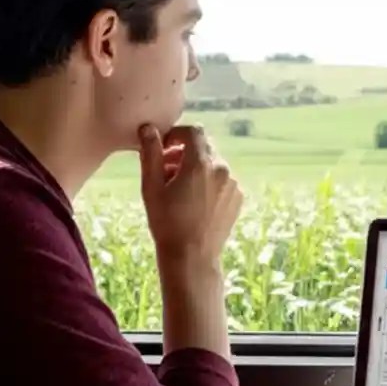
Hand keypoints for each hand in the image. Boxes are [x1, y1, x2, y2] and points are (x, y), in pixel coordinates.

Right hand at [138, 124, 242, 262]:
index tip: (164, 148)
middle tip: (166, 171)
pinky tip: (194, 202)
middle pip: (204, 148)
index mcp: (201, 164)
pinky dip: (209, 182)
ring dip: (196, 169)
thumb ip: (151, 152)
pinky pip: (222, 180)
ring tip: (178, 190)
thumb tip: (148, 128)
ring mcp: (233, 185)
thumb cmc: (167, 222)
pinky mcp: (238, 198)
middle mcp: (223, 170)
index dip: (176, 134)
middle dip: (184, 153)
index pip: (193, 131)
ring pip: (213, 165)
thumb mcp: (151, 186)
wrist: (192, 256)